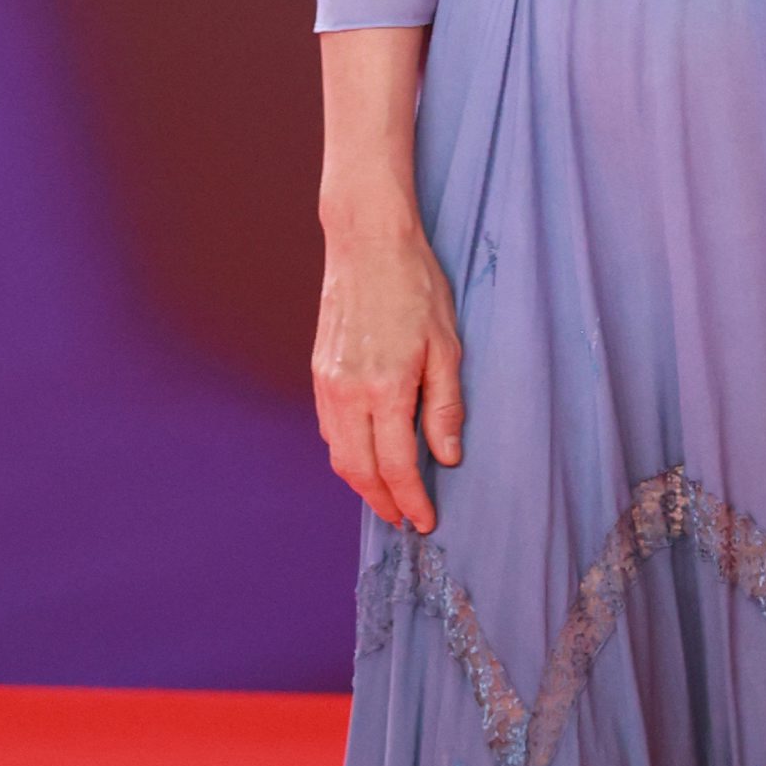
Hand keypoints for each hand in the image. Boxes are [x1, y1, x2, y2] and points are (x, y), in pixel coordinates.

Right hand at [312, 218, 465, 530]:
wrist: (367, 244)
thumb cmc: (415, 287)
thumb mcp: (447, 346)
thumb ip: (444, 406)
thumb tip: (446, 458)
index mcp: (386, 388)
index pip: (397, 466)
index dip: (411, 501)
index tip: (424, 521)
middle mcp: (349, 392)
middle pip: (360, 471)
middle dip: (383, 503)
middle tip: (405, 519)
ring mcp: (328, 383)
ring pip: (338, 454)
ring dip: (361, 483)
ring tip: (388, 496)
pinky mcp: (318, 373)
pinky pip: (329, 428)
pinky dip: (346, 452)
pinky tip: (367, 454)